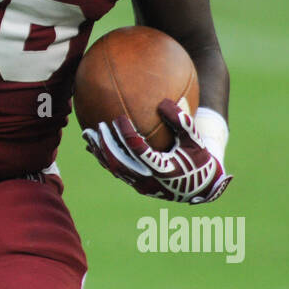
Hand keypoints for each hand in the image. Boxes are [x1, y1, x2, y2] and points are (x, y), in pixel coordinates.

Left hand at [82, 100, 230, 203]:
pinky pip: (116, 171)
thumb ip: (182, 121)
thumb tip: (163, 102)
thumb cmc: (198, 158)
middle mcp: (149, 180)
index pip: (139, 151)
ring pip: (115, 169)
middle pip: (120, 162)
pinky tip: (93, 145)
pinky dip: (103, 158)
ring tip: (88, 134)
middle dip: (107, 144)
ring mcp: (141, 185)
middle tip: (99, 125)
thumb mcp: (196, 140)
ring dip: (100, 151)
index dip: (127, 134)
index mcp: (163, 169)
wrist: (200, 186)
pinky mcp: (136, 185)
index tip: (118, 117)